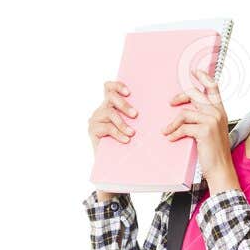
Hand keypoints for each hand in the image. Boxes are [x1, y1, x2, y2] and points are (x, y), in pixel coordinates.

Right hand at [88, 81, 137, 200]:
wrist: (111, 164)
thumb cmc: (125, 144)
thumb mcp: (131, 127)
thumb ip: (134, 117)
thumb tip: (157, 109)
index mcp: (109, 105)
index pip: (108, 87)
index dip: (117, 86)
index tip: (129, 92)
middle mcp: (100, 110)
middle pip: (109, 97)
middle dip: (124, 105)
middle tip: (135, 115)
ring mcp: (95, 119)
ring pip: (109, 113)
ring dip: (122, 123)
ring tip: (132, 133)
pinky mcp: (92, 130)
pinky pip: (106, 128)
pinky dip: (117, 133)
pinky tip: (125, 140)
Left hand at [164, 69, 235, 188]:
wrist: (221, 169)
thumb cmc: (215, 153)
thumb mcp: (213, 131)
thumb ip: (204, 118)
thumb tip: (187, 111)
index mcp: (220, 111)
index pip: (213, 87)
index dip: (203, 77)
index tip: (194, 72)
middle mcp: (217, 112)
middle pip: (194, 94)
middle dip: (180, 97)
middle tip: (171, 103)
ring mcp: (212, 120)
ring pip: (185, 113)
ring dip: (173, 123)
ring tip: (167, 130)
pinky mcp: (204, 130)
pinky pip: (183, 127)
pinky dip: (174, 133)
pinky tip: (171, 138)